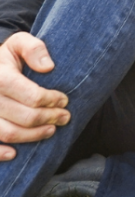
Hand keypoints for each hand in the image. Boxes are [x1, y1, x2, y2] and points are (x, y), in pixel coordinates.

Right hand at [0, 33, 70, 160]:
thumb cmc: (8, 56)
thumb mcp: (19, 43)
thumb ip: (34, 48)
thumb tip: (48, 67)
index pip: (30, 95)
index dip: (50, 100)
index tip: (64, 100)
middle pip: (22, 116)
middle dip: (48, 118)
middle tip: (65, 117)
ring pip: (7, 132)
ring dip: (32, 136)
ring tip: (51, 130)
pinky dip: (0, 153)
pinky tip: (15, 153)